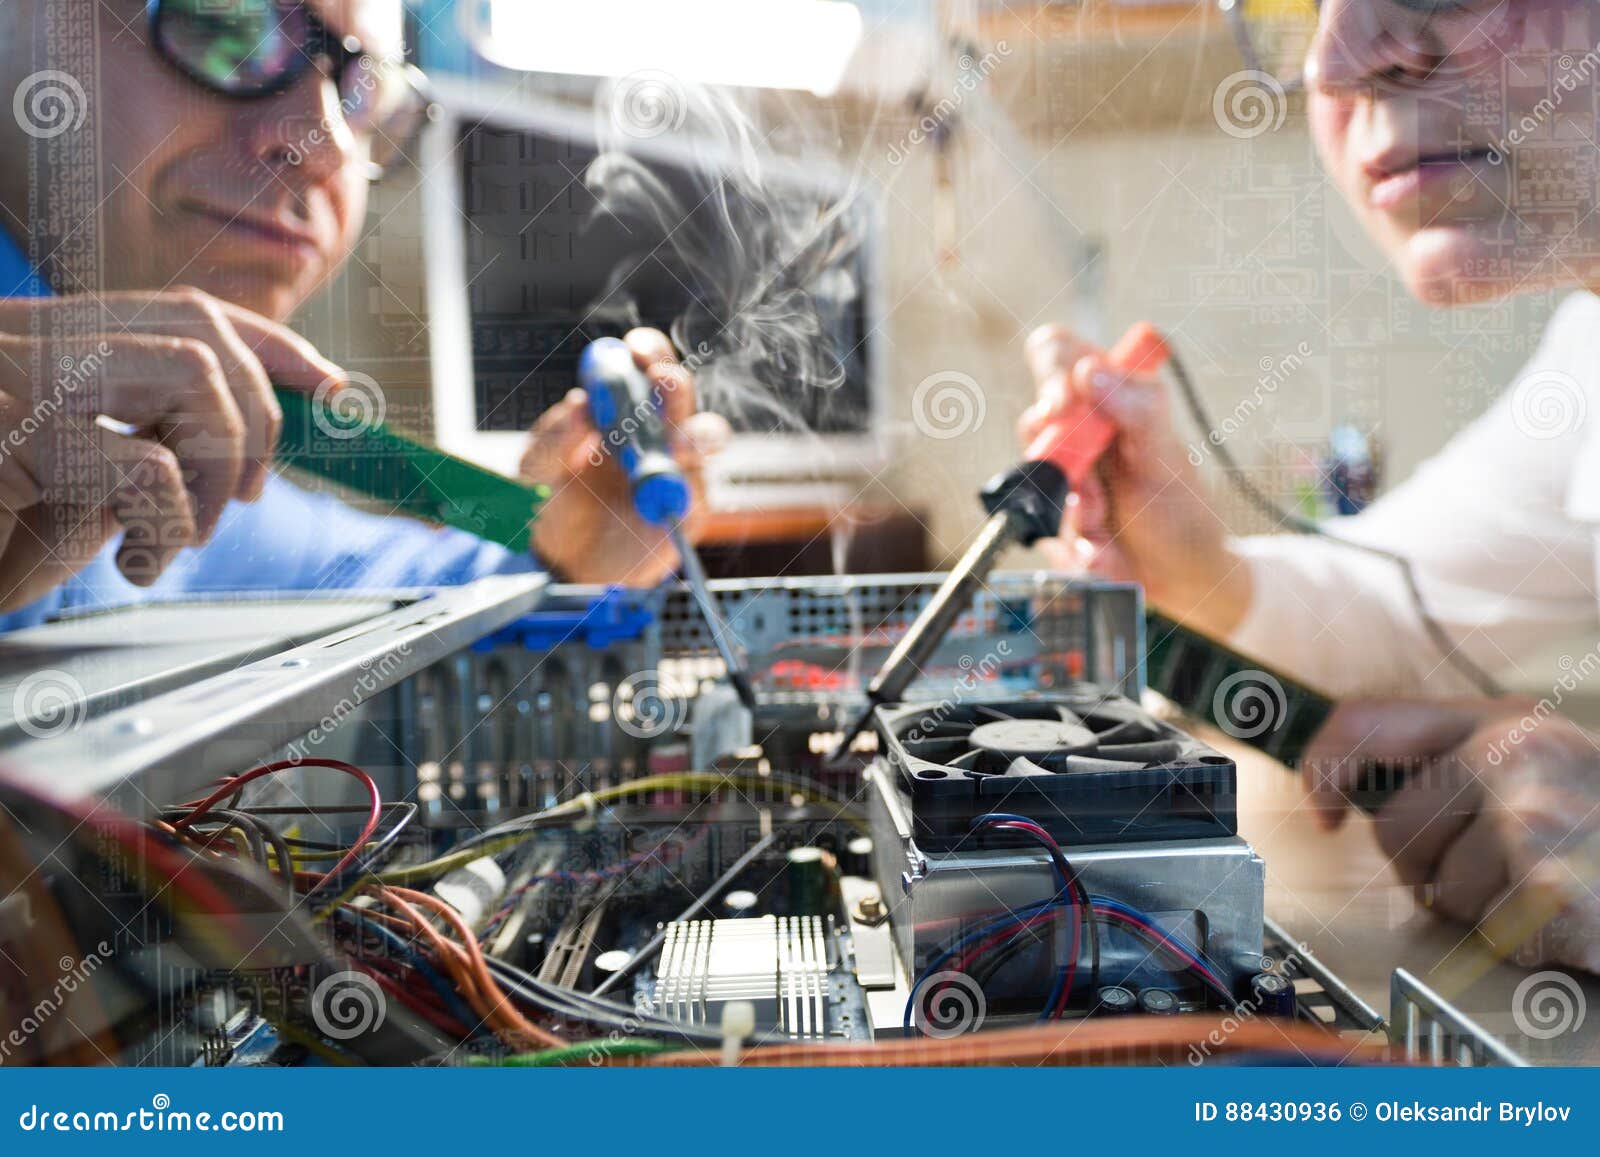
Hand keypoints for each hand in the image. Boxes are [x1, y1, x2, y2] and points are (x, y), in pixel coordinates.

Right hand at [0, 289, 341, 607]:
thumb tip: (251, 447)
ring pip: (189, 374)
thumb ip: (144, 438)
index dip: (272, 344)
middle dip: (257, 414)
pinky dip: (168, 523)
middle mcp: (29, 340)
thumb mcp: (78, 477)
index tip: (331, 387)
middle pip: (204, 332)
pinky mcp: (7, 441)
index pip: (188, 310)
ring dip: (217, 461)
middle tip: (242, 493)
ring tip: (184, 530)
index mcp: (48, 339)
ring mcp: (14, 380)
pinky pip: (144, 465)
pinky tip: (132, 562)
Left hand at [521, 329, 729, 585]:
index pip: (644, 368)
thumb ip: (553, 438)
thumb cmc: (553, 504)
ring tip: (673, 446)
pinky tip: (659, 498)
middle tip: (659, 382)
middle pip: (680, 393)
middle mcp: (655, 431)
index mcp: (621, 410)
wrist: (562, 564)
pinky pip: (697, 493)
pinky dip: (683, 490)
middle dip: (674, 382)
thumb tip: (580, 405)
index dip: (648, 352)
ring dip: (696, 433)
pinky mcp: (687, 510)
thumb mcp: (536, 470)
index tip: (635, 351)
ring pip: (707, 435)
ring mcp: (676, 468)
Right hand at [1018, 324, 1250, 635]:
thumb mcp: (1164, 454)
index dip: (1050, 370)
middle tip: (1095, 488)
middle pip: (1035, 421)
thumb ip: (1136, 407)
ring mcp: (1059, 477)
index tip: (1062, 406)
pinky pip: (1046, 531)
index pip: (1056, 352)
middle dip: (1066, 462)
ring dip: (1078, 511)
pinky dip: (1078, 547)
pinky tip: (1105, 552)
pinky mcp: (1051, 522)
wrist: (1182, 577)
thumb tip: (1087, 370)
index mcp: (1104, 398)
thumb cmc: (1179, 507)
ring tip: (1109, 524)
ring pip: (1037, 483)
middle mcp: (1075, 432)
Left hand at [1304, 698, 1599, 971]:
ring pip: (1437, 889)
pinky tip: (1567, 919)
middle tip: (1499, 871)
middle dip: (1430, 869)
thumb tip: (1346, 798)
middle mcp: (1515, 751)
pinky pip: (1489, 929)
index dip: (1324, 770)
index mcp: (1503, 720)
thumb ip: (1451, 772)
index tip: (1322, 813)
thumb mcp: (1532, 775)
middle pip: (1391, 829)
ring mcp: (1535, 812)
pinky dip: (1525, 942)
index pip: (1366, 723)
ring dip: (1483, 910)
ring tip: (1544, 891)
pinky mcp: (1550, 878)